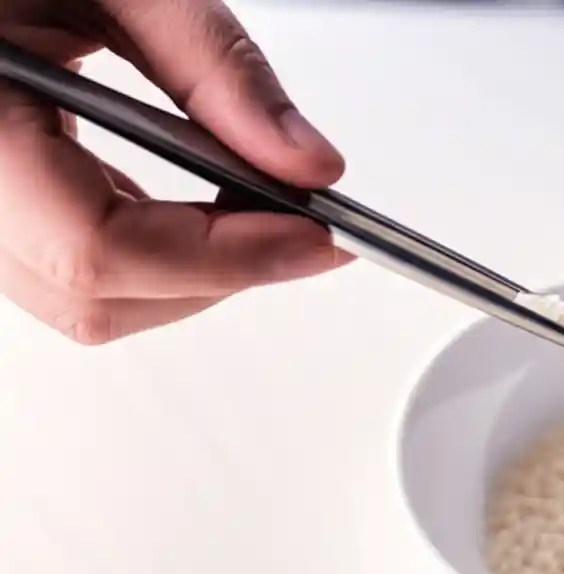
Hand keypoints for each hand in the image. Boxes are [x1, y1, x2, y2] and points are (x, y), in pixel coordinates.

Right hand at [0, 0, 349, 344]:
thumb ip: (218, 66)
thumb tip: (310, 165)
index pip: (96, 247)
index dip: (220, 258)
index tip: (316, 236)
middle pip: (94, 295)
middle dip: (219, 272)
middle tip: (308, 222)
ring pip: (86, 301)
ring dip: (194, 270)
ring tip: (262, 206)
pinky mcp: (0, 211)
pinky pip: (76, 269)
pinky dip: (160, 250)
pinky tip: (207, 202)